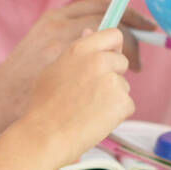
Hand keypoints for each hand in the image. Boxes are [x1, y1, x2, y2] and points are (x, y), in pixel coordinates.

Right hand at [13, 28, 135, 165]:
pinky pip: (126, 105)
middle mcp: (99, 61)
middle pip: (121, 61)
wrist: (45, 137)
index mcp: (81, 49)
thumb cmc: (43, 107)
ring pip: (123, 85)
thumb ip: (77, 52)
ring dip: (112, 97)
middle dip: (113, 75)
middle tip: (91, 94)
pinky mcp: (122, 102)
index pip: (113, 34)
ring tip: (88, 110)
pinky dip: (116, 114)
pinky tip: (96, 120)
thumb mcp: (53, 70)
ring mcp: (112, 81)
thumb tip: (90, 32)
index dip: (113, 47)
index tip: (110, 57)